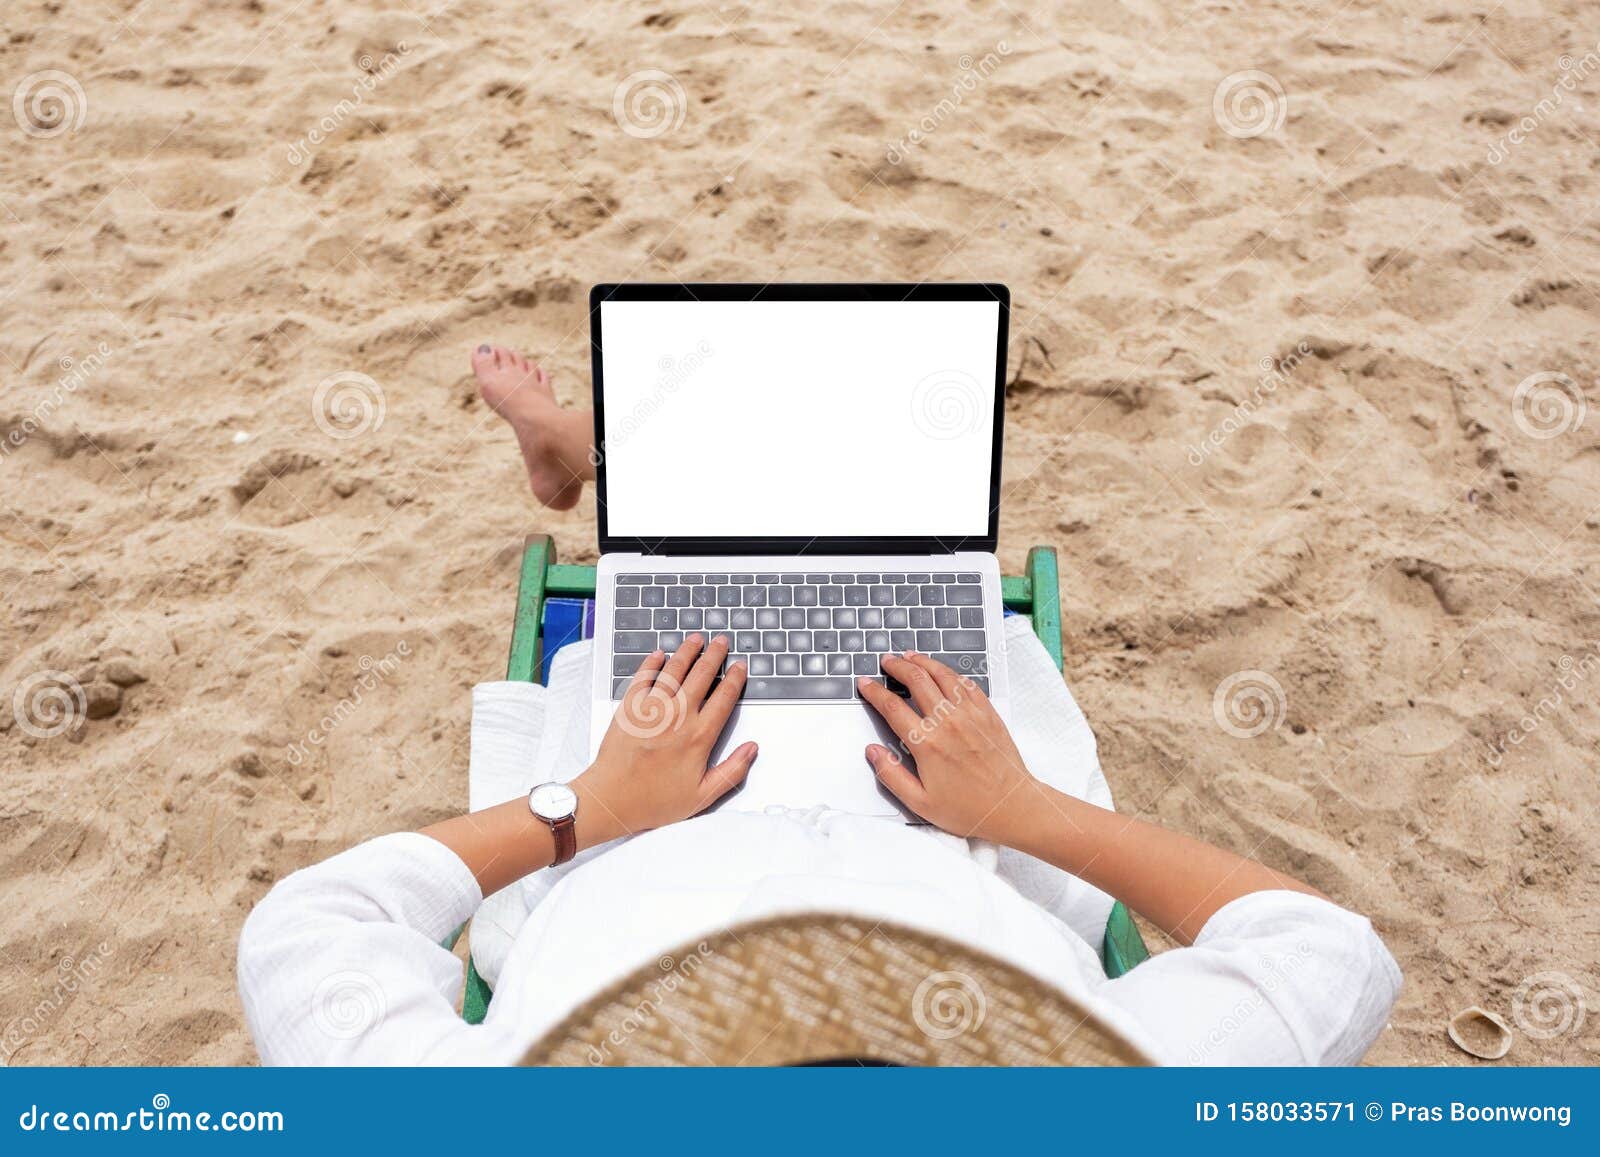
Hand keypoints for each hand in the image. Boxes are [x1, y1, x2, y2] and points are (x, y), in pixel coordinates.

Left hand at [575, 634, 754, 837]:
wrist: (612, 798)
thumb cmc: (655, 801)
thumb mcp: (702, 796)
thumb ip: (731, 771)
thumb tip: (752, 749)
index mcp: (699, 737)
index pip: (724, 699)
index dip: (735, 679)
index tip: (740, 666)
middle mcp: (679, 717)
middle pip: (702, 676)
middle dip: (714, 655)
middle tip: (721, 641)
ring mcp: (653, 709)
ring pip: (674, 670)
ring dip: (687, 652)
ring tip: (695, 639)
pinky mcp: (630, 708)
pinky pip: (643, 677)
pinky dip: (652, 663)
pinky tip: (659, 654)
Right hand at [856, 652, 1041, 843]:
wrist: (1012, 807)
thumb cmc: (968, 809)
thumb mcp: (920, 803)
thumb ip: (891, 775)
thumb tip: (872, 751)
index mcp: (927, 744)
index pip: (892, 707)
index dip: (874, 692)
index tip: (865, 684)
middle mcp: (948, 722)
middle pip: (916, 680)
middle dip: (897, 667)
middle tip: (886, 661)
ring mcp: (970, 715)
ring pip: (942, 675)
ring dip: (923, 662)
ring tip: (910, 656)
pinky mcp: (988, 714)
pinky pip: (967, 684)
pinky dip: (951, 673)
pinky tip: (943, 671)